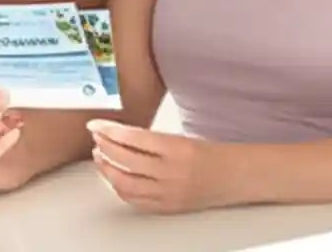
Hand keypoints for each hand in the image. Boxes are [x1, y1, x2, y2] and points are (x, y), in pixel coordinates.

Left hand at [88, 120, 236, 213]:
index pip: (132, 137)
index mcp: (177, 148)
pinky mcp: (167, 206)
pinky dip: (119, 188)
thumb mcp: (183, 138)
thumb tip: (118, 135)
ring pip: (124, 182)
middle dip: (104, 147)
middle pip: (124, 159)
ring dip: (107, 169)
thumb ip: (152, 140)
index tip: (95, 125)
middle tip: (96, 138)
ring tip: (100, 157)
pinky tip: (114, 177)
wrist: (235, 177)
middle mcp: (170, 171)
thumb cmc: (211, 154)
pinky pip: (135, 200)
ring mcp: (168, 192)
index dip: (109, 131)